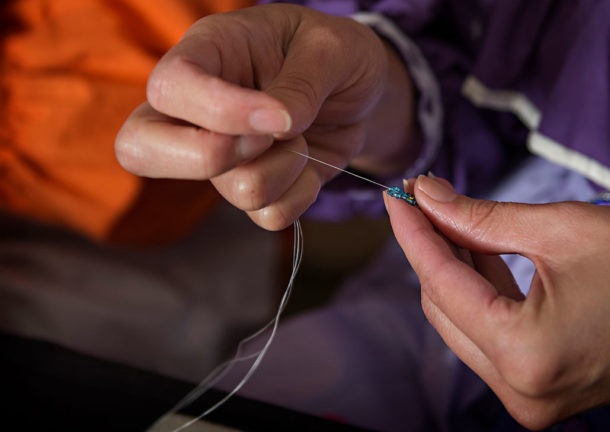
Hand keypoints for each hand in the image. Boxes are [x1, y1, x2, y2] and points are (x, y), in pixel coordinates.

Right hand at [116, 4, 413, 229]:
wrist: (362, 92)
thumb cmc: (336, 54)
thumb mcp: (332, 46)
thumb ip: (302, 82)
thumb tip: (279, 124)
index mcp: (207, 51)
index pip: (169, 88)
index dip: (219, 112)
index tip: (279, 119)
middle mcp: (198, 107)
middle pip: (141, 150)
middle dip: (212, 157)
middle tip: (270, 136)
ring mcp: (220, 154)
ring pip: (230, 190)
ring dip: (284, 170)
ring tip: (303, 137)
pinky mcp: (250, 187)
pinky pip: (266, 216)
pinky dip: (301, 195)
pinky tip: (309, 165)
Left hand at [385, 175, 609, 428]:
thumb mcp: (562, 227)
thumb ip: (480, 217)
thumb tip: (428, 196)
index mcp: (524, 354)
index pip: (441, 283)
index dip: (414, 232)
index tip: (398, 194)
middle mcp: (520, 390)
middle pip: (444, 310)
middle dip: (431, 251)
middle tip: (425, 200)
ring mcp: (533, 398)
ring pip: (464, 325)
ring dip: (455, 272)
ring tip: (451, 219)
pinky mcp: (545, 390)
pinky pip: (492, 338)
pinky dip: (482, 296)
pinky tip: (479, 253)